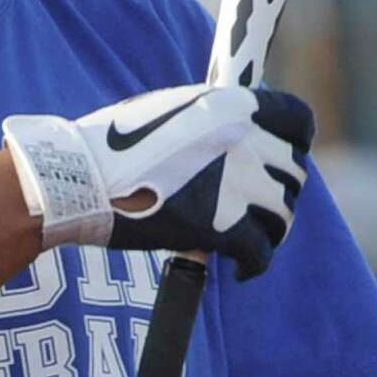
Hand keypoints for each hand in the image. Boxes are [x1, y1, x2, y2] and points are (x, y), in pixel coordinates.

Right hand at [3, 83, 311, 274]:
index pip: (298, 120)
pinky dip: (254, 265)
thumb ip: (207, 118)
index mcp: (230, 105)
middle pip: (293, 172)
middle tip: (257, 205)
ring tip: (250, 238)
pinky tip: (241, 270)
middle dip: (278, 190)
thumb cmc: (109, 144)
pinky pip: (261, 253)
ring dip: (269, 228)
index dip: (296, 142)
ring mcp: (236, 184)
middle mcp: (243, 141)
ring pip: (282, 214)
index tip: (285, 155)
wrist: (78, 178)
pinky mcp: (222, 227)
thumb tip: (223, 132)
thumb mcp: (166, 110)